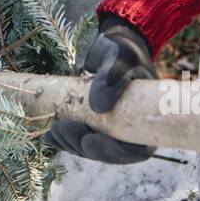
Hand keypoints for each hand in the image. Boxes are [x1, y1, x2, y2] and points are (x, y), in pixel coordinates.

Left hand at [43, 15, 158, 163]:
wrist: (112, 46)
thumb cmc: (123, 51)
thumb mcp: (120, 58)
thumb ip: (113, 77)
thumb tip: (99, 108)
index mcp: (149, 121)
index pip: (136, 151)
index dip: (113, 154)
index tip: (89, 141)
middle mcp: (133, 130)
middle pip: (110, 154)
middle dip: (84, 147)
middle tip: (63, 129)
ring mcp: (114, 130)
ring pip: (93, 150)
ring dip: (71, 144)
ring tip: (53, 130)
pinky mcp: (97, 126)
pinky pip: (82, 140)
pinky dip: (66, 140)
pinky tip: (49, 136)